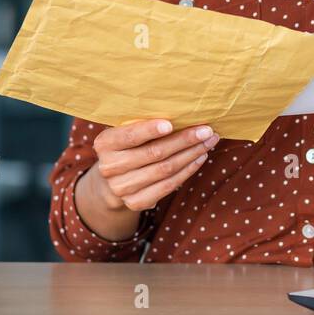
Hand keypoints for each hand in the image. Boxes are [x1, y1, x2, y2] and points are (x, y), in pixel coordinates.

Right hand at [86, 119, 219, 212]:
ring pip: (165, 170)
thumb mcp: (127, 130)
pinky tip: (200, 158)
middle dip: (184, 140)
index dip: (149, 130)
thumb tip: (183, 112)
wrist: (115, 177)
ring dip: (191, 155)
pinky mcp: (136, 202)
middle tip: (207, 130)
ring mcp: (122, 188)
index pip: (129, 136)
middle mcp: (109, 167)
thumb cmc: (129, 144)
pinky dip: (187, 170)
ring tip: (208, 142)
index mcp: (105, 144)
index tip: (171, 124)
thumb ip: (144, 123)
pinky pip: (168, 186)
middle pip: (154, 153)